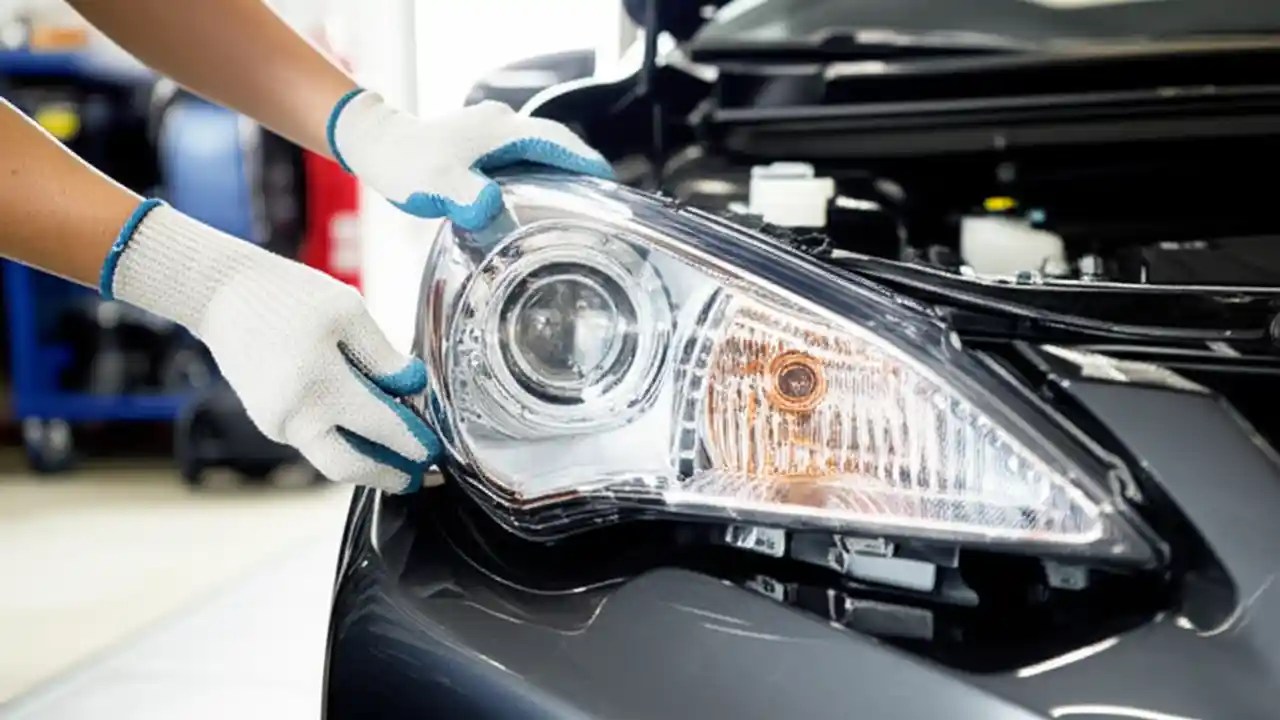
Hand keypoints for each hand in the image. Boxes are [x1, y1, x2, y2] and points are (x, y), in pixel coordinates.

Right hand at [103, 201, 439, 492]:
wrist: (220, 294)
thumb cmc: (288, 296)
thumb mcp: (347, 311)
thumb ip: (383, 355)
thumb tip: (414, 387)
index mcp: (319, 383)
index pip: (381, 428)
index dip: (414, 443)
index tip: (436, 451)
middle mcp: (294, 414)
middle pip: (350, 467)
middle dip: (389, 476)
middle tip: (422, 477)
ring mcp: (277, 424)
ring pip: (331, 460)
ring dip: (368, 464)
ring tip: (403, 460)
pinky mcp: (269, 423)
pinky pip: (314, 444)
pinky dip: (344, 444)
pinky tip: (368, 435)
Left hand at [327, 90, 612, 229]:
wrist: (376, 145)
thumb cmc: (406, 162)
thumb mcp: (437, 184)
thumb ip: (467, 197)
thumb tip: (491, 207)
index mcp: (502, 132)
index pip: (559, 142)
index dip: (586, 163)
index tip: (610, 184)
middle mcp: (502, 127)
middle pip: (556, 145)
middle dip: (581, 169)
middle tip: (601, 202)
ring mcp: (492, 134)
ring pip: (540, 151)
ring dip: (561, 172)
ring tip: (578, 205)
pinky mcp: (481, 145)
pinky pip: (522, 157)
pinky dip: (539, 174)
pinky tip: (539, 200)